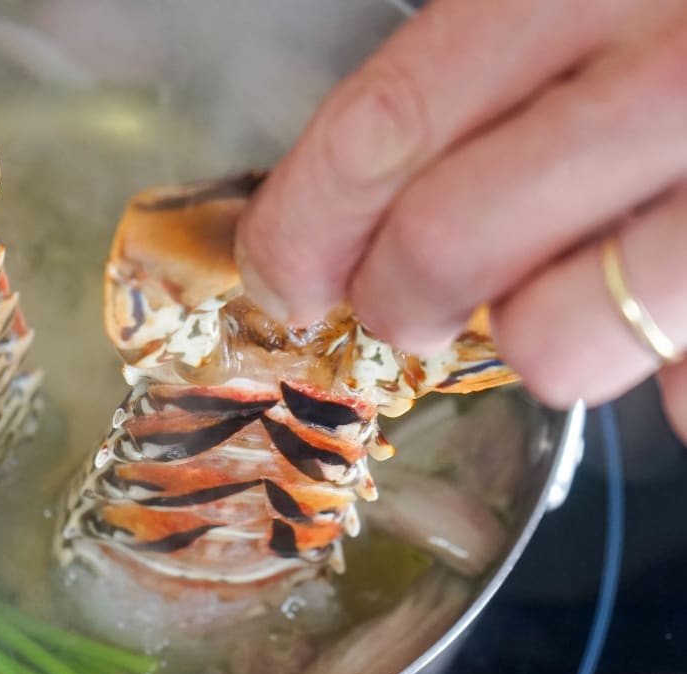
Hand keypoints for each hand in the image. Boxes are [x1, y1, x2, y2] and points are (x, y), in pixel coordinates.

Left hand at [235, 0, 686, 442]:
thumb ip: (502, 50)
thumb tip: (365, 201)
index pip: (393, 119)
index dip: (307, 217)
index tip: (282, 272)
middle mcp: (680, 81)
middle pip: (451, 244)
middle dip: (396, 302)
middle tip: (398, 308)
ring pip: (562, 343)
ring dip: (535, 340)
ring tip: (568, 292)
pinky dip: (668, 367)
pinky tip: (681, 298)